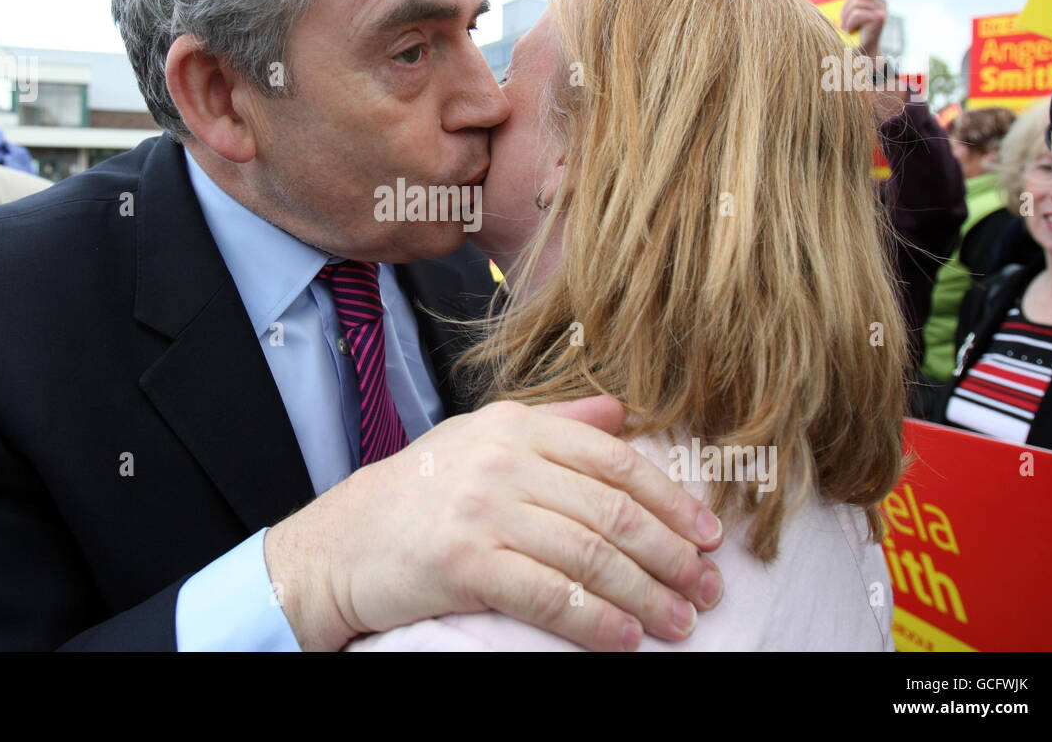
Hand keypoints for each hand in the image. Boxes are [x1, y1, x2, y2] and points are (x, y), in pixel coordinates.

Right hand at [264, 395, 724, 650]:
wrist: (341, 542)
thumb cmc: (419, 493)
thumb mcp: (480, 439)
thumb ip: (554, 423)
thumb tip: (621, 411)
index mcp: (514, 425)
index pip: (614, 460)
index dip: (671, 500)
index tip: (710, 534)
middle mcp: (502, 460)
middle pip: (610, 510)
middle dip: (670, 554)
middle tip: (708, 588)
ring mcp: (481, 509)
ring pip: (588, 554)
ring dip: (645, 594)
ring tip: (680, 622)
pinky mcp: (462, 561)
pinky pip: (548, 595)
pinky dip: (594, 621)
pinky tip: (624, 640)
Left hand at [840, 0, 886, 59]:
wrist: (862, 55)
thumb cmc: (853, 36)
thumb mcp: (851, 15)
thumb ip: (854, 2)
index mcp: (878, 1)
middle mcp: (883, 4)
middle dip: (847, 6)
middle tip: (845, 21)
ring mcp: (882, 11)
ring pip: (856, 3)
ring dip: (846, 17)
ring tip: (847, 28)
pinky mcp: (879, 19)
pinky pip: (857, 13)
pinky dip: (849, 23)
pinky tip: (850, 30)